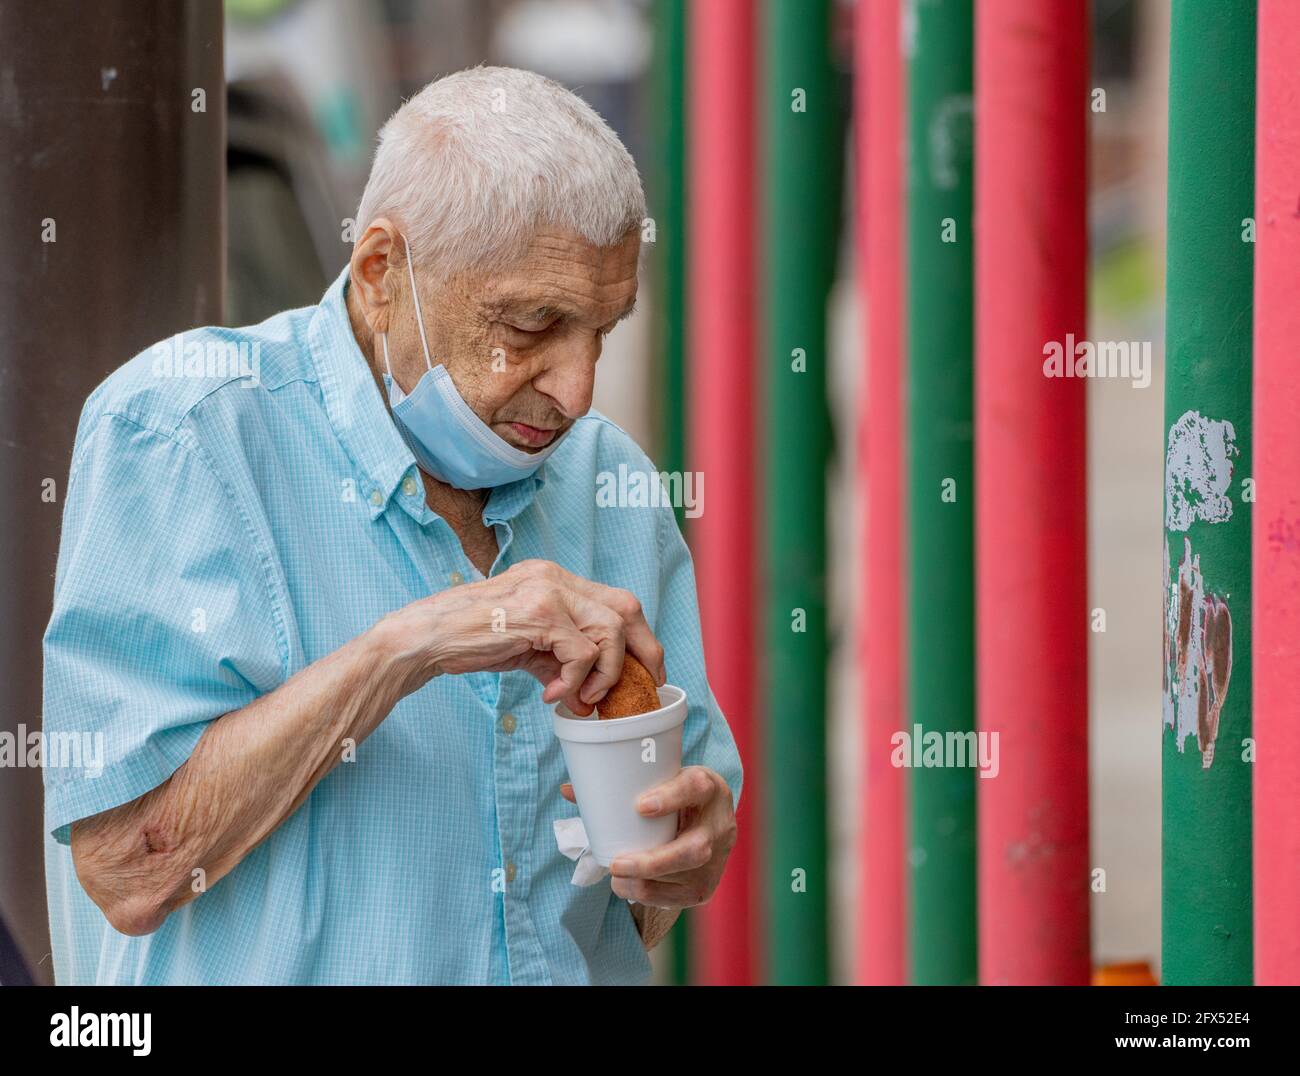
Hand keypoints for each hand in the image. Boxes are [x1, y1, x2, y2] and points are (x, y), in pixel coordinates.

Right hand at [382, 558, 665, 712]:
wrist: (426, 639)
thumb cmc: (470, 641)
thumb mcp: (526, 648)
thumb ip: (560, 660)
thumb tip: (590, 693)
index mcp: (555, 579)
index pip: (616, 600)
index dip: (639, 636)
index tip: (646, 671)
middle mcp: (556, 577)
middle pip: (626, 606)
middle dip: (643, 650)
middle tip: (643, 686)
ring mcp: (548, 591)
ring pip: (609, 631)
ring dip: (603, 674)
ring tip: (579, 698)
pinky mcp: (538, 613)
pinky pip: (581, 652)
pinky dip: (575, 680)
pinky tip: (550, 695)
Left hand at [559, 766, 736, 906]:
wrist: (712, 819)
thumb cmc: (676, 795)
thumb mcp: (661, 780)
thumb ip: (619, 785)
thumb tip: (568, 791)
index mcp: (708, 787)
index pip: (694, 787)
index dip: (670, 797)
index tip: (640, 806)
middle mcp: (719, 824)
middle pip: (694, 849)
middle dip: (653, 861)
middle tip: (616, 865)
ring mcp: (718, 858)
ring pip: (686, 877)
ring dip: (645, 884)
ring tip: (617, 879)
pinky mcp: (707, 886)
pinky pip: (679, 898)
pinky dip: (651, 896)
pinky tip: (630, 889)